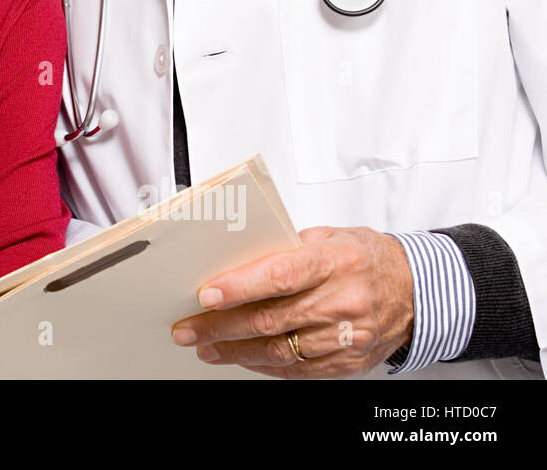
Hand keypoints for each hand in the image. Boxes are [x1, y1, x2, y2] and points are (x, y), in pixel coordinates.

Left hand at [169, 226, 413, 377]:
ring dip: (236, 351)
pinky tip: (242, 359)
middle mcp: (343, 300)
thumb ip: (286, 249)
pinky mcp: (349, 362)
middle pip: (272, 318)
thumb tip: (236, 261)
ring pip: (280, 349)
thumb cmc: (367, 258)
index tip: (206, 295)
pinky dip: (265, 366)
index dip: (239, 287)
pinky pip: (299, 370)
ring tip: (206, 347)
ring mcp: (348, 336)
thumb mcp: (330, 236)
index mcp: (336, 261)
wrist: (418, 290)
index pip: (280, 276)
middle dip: (221, 326)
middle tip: (188, 329)